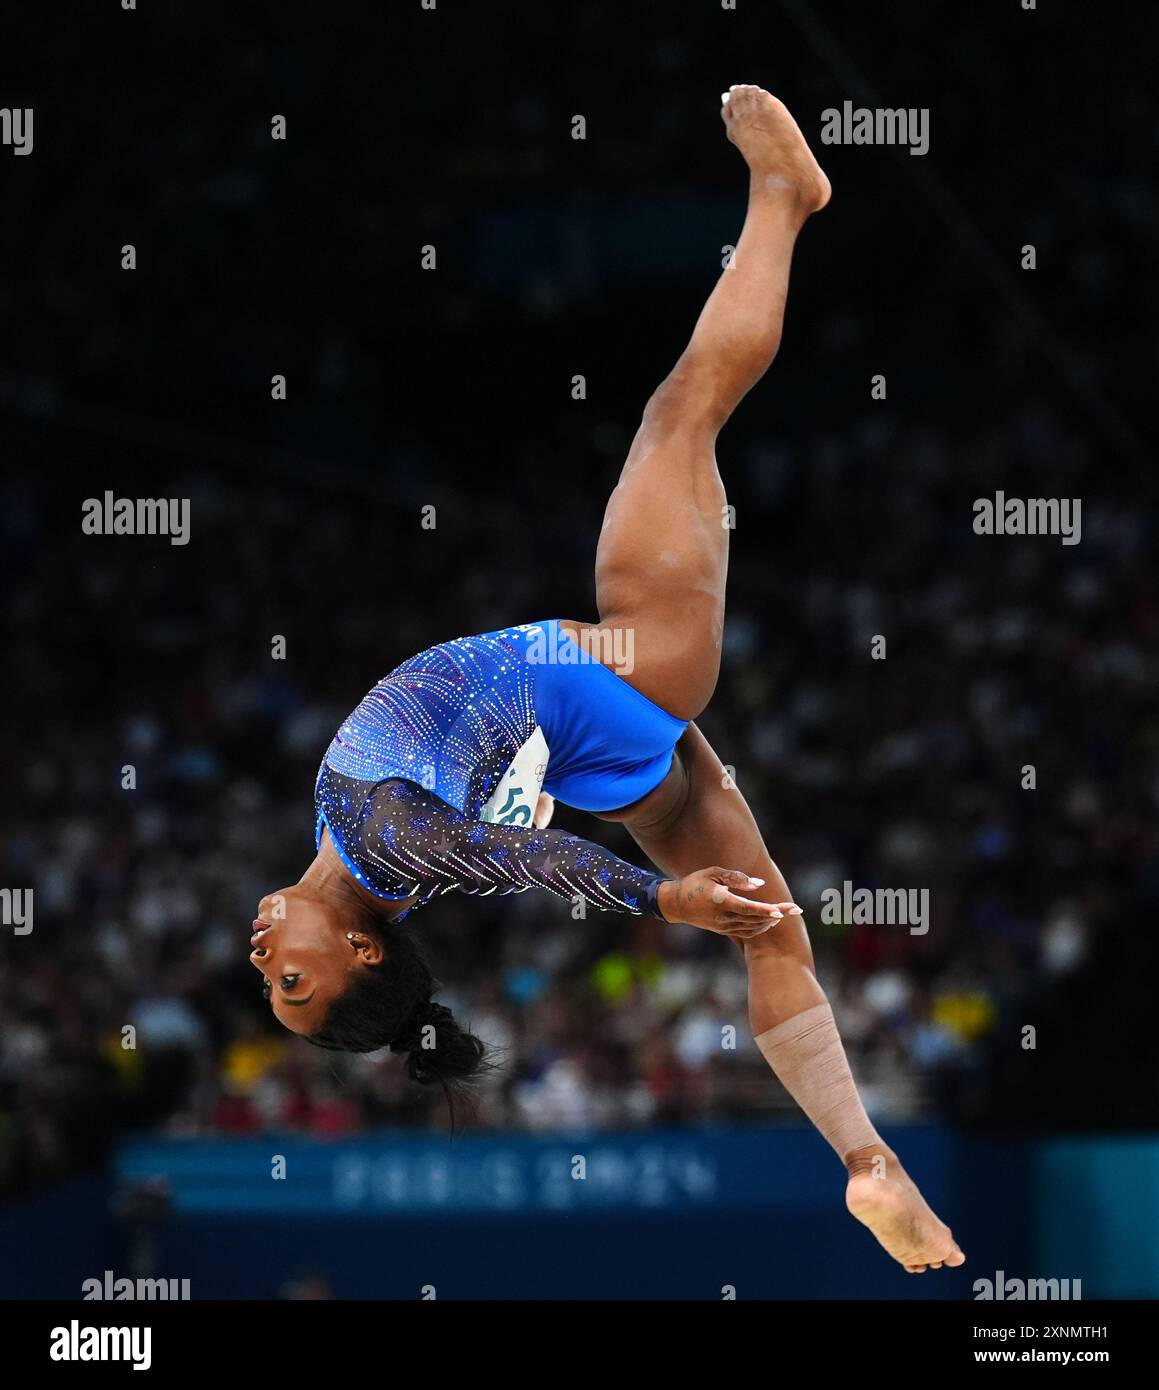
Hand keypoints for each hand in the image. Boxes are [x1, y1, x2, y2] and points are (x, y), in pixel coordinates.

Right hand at [657, 869, 800, 939]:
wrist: (676, 904)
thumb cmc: (695, 883)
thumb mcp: (713, 872)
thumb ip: (736, 878)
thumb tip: (759, 885)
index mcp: (720, 901)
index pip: (747, 908)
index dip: (764, 910)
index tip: (781, 911)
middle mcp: (723, 917)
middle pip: (755, 918)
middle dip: (778, 914)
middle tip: (797, 909)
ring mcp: (723, 926)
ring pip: (753, 927)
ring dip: (770, 921)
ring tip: (786, 912)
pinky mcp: (723, 930)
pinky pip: (746, 933)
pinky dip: (760, 928)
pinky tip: (769, 921)